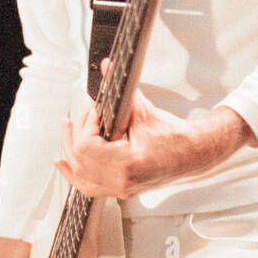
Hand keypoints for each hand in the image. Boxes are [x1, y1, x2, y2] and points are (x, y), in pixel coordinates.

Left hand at [54, 59, 256, 198]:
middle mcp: (123, 182)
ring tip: (67, 130)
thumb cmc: (173, 136)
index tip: (94, 112)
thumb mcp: (143, 109)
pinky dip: (75, 173)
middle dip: (76, 134)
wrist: (193, 153)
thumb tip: (107, 67)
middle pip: (81, 161)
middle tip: (81, 116)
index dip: (86, 126)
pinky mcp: (121, 190)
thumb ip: (121, 88)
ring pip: (81, 176)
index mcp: (128, 164)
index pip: (87, 148)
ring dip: (70, 152)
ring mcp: (121, 189)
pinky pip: (89, 187)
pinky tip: (64, 162)